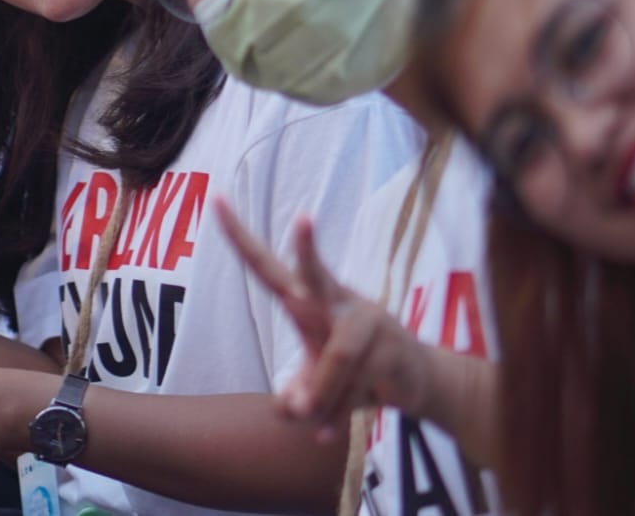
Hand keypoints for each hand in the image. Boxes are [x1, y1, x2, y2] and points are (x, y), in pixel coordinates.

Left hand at [215, 197, 428, 439]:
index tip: (215, 200)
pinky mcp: (392, 349)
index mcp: (310, 300)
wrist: (420, 383)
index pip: (268, 266)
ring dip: (322, 398)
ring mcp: (369, 322)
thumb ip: (298, 393)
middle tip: (302, 221)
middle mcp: (337, 302)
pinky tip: (324, 435)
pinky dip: (336, 417)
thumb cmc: (356, 370)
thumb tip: (291, 407)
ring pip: (335, 359)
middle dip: (307, 249)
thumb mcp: (316, 382)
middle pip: (315, 275)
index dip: (240, 238)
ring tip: (311, 420)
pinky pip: (356, 388)